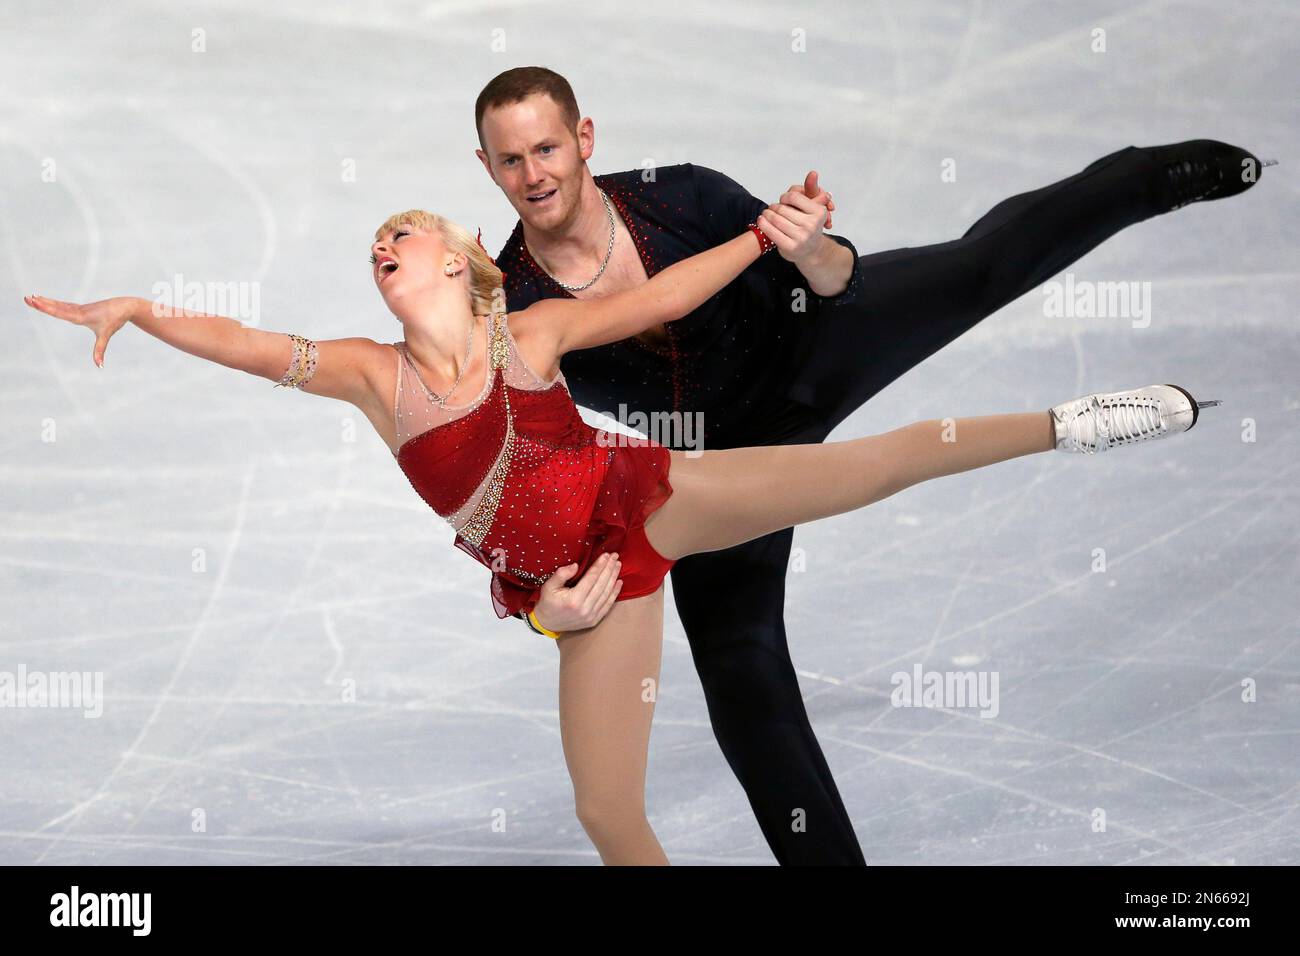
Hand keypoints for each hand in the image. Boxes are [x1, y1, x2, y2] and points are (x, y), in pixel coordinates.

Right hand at [23, 294, 137, 367]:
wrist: (124, 307)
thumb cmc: (115, 320)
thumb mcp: (106, 335)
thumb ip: (100, 350)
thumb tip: (99, 365)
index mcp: (80, 316)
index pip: (60, 311)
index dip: (47, 307)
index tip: (35, 301)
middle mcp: (77, 310)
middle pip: (56, 307)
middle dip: (41, 303)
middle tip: (26, 298)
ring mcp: (79, 308)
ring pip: (59, 305)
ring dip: (46, 301)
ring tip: (32, 297)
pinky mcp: (82, 308)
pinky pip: (65, 305)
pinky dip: (55, 303)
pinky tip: (48, 301)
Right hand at [531, 552, 622, 634]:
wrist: (547, 624)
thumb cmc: (548, 602)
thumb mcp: (549, 586)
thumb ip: (561, 574)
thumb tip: (576, 565)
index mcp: (574, 600)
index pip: (591, 578)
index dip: (600, 565)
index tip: (606, 555)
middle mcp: (585, 609)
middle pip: (601, 584)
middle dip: (609, 568)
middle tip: (615, 556)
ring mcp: (591, 616)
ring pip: (606, 594)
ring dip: (613, 578)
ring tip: (618, 565)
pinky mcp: (594, 620)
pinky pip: (607, 605)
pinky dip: (614, 593)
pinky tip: (619, 582)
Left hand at [756, 170, 835, 264]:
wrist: (810, 250)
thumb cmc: (809, 225)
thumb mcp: (813, 206)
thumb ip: (812, 188)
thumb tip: (813, 172)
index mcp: (819, 212)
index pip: (793, 196)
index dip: (785, 197)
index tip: (784, 200)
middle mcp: (811, 225)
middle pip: (782, 208)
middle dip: (774, 207)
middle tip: (772, 208)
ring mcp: (801, 237)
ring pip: (775, 219)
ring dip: (766, 214)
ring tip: (765, 214)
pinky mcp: (790, 247)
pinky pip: (771, 231)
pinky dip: (763, 224)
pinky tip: (761, 221)